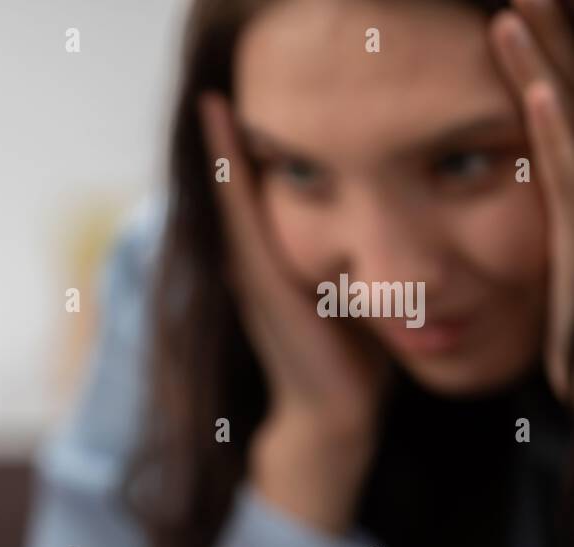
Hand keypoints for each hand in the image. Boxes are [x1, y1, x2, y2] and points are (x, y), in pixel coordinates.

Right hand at [198, 93, 387, 533]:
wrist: (332, 419)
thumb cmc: (347, 366)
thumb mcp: (342, 303)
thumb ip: (337, 270)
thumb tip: (364, 238)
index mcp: (266, 272)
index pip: (248, 205)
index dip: (237, 161)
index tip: (229, 115)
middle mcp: (248, 271)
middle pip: (230, 197)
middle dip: (222, 148)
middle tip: (212, 97)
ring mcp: (251, 278)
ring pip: (230, 203)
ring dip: (221, 154)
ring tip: (213, 107)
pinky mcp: (264, 285)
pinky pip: (243, 221)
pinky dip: (233, 182)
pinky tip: (228, 150)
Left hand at [491, 0, 573, 400]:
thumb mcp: (558, 264)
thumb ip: (552, 208)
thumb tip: (525, 156)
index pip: (564, 107)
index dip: (549, 54)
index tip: (514, 9)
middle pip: (572, 96)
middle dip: (554, 35)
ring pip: (570, 122)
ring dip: (548, 61)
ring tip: (516, 6)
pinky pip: (571, 182)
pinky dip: (554, 132)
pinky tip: (530, 91)